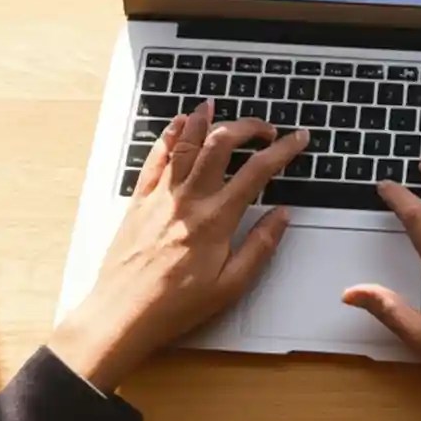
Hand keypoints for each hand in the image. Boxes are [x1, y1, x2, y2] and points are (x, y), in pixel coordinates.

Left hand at [49, 101, 308, 391]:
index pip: (258, 171)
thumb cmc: (176, 306)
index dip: (283, 149)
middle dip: (248, 127)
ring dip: (203, 120)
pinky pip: (155, 158)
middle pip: (221, 144)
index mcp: (217, 220)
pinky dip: (167, 136)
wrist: (123, 315)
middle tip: (265, 128)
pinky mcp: (139, 201)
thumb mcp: (232, 285)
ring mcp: (161, 196)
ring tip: (216, 105)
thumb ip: (260, 246)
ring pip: (185, 143)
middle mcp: (189, 200)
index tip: (297, 139)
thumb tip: (283, 216)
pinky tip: (176, 125)